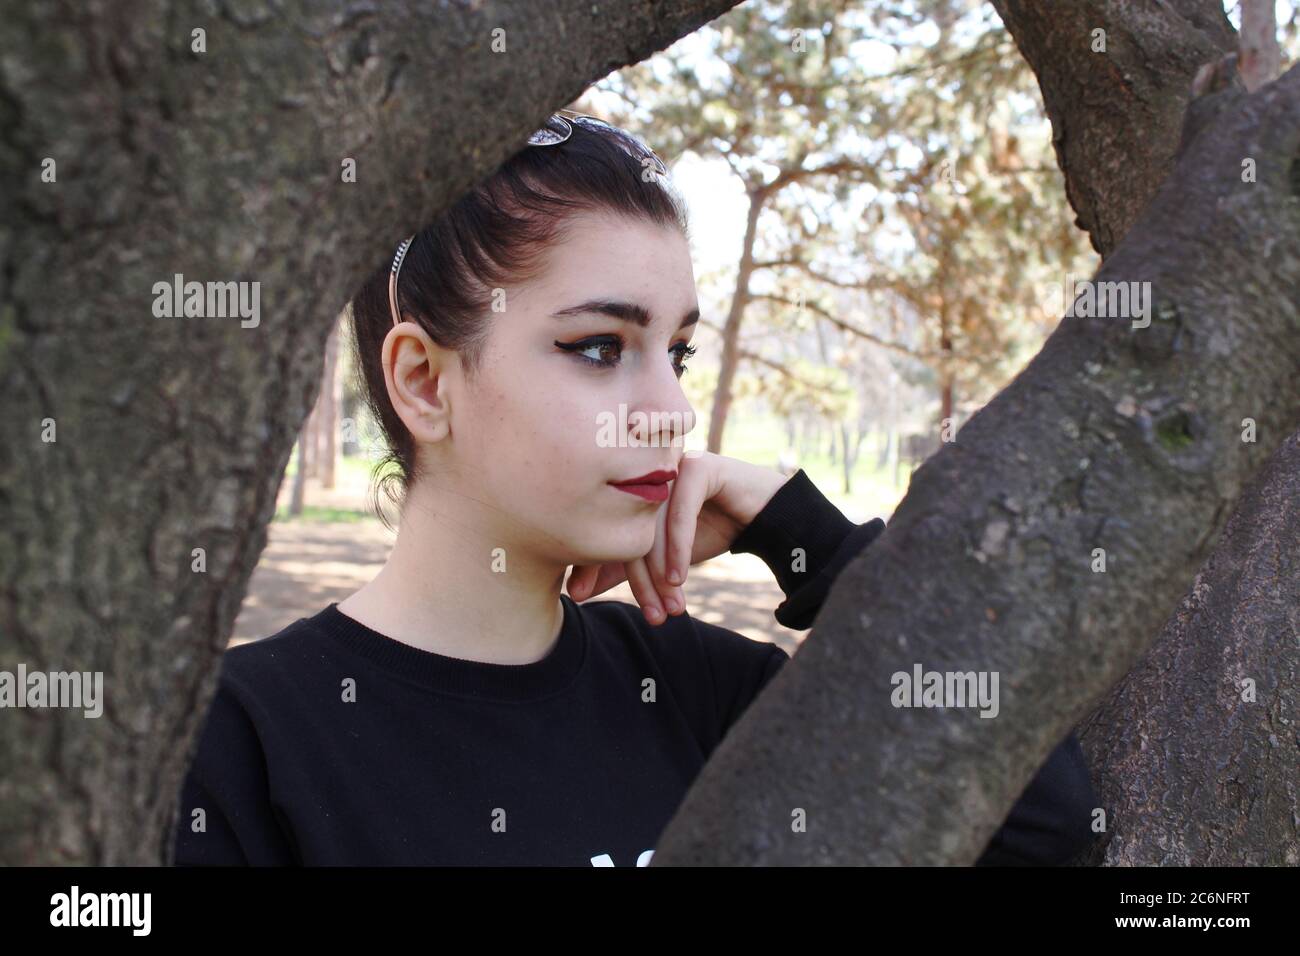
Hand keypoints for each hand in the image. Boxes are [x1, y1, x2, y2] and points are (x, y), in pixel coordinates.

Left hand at [565, 452, 788, 624]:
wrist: (765, 515)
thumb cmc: (712, 530)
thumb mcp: (663, 557)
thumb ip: (624, 568)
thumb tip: (575, 591)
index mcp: (629, 488)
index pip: (602, 525)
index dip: (588, 561)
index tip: (576, 594)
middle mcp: (644, 473)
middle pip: (627, 528)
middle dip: (636, 578)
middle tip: (648, 615)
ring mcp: (670, 466)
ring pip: (653, 524)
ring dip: (661, 571)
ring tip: (669, 605)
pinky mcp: (699, 466)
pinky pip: (681, 510)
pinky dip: (679, 547)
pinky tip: (679, 578)